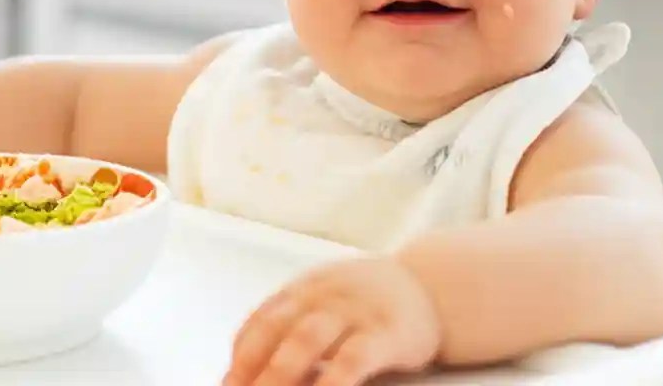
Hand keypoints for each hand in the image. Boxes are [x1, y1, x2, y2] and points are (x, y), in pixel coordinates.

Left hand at [224, 256, 440, 385]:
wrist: (436, 286)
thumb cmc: (373, 302)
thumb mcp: (332, 302)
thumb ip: (298, 327)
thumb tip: (255, 369)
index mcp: (305, 289)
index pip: (261, 321)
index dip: (240, 354)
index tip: (227, 382)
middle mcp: (324, 295)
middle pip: (275, 330)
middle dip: (249, 367)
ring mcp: (355, 311)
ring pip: (306, 340)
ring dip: (278, 373)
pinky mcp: (386, 333)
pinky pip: (353, 359)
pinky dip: (332, 381)